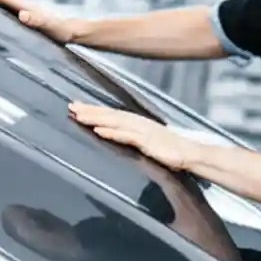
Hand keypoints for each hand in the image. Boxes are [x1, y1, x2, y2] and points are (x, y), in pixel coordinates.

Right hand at [0, 0, 81, 43]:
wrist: (73, 32)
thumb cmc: (61, 31)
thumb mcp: (49, 27)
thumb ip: (37, 21)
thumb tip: (22, 15)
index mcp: (25, 7)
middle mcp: (25, 7)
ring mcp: (27, 13)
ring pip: (6, 4)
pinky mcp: (30, 19)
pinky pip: (11, 12)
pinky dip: (2, 9)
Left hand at [69, 102, 200, 171]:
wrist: (189, 155)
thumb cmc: (169, 150)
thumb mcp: (148, 142)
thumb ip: (133, 138)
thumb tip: (118, 136)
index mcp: (137, 122)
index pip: (112, 114)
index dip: (95, 109)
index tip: (78, 106)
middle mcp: (138, 123)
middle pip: (110, 114)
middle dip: (90, 110)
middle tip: (71, 106)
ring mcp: (142, 131)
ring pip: (115, 122)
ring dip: (96, 118)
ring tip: (79, 116)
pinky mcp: (147, 142)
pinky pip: (126, 136)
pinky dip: (112, 133)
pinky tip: (98, 131)